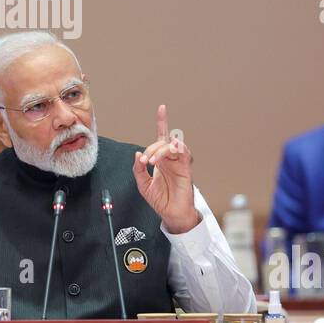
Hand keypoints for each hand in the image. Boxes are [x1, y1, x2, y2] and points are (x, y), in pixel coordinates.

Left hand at [131, 104, 199, 234]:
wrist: (171, 214)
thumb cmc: (160, 199)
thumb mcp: (142, 184)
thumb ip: (138, 169)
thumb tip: (137, 154)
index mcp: (161, 160)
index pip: (162, 137)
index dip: (162, 122)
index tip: (162, 108)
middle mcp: (171, 159)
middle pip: (163, 141)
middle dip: (152, 148)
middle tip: (146, 161)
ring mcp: (179, 163)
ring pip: (173, 146)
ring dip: (161, 150)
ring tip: (153, 161)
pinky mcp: (186, 169)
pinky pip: (184, 153)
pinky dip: (178, 148)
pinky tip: (172, 148)